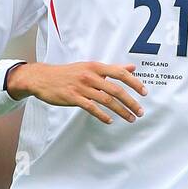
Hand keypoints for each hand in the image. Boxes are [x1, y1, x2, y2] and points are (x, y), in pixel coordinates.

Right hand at [6, 61, 146, 124]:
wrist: (43, 78)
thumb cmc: (69, 73)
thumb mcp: (90, 67)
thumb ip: (112, 69)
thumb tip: (132, 68)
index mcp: (96, 67)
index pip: (120, 73)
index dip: (134, 83)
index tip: (144, 93)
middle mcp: (90, 76)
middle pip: (116, 90)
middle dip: (131, 102)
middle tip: (140, 112)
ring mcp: (81, 87)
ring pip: (106, 101)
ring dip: (121, 111)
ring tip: (130, 118)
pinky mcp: (73, 98)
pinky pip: (91, 108)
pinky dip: (102, 115)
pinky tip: (110, 121)